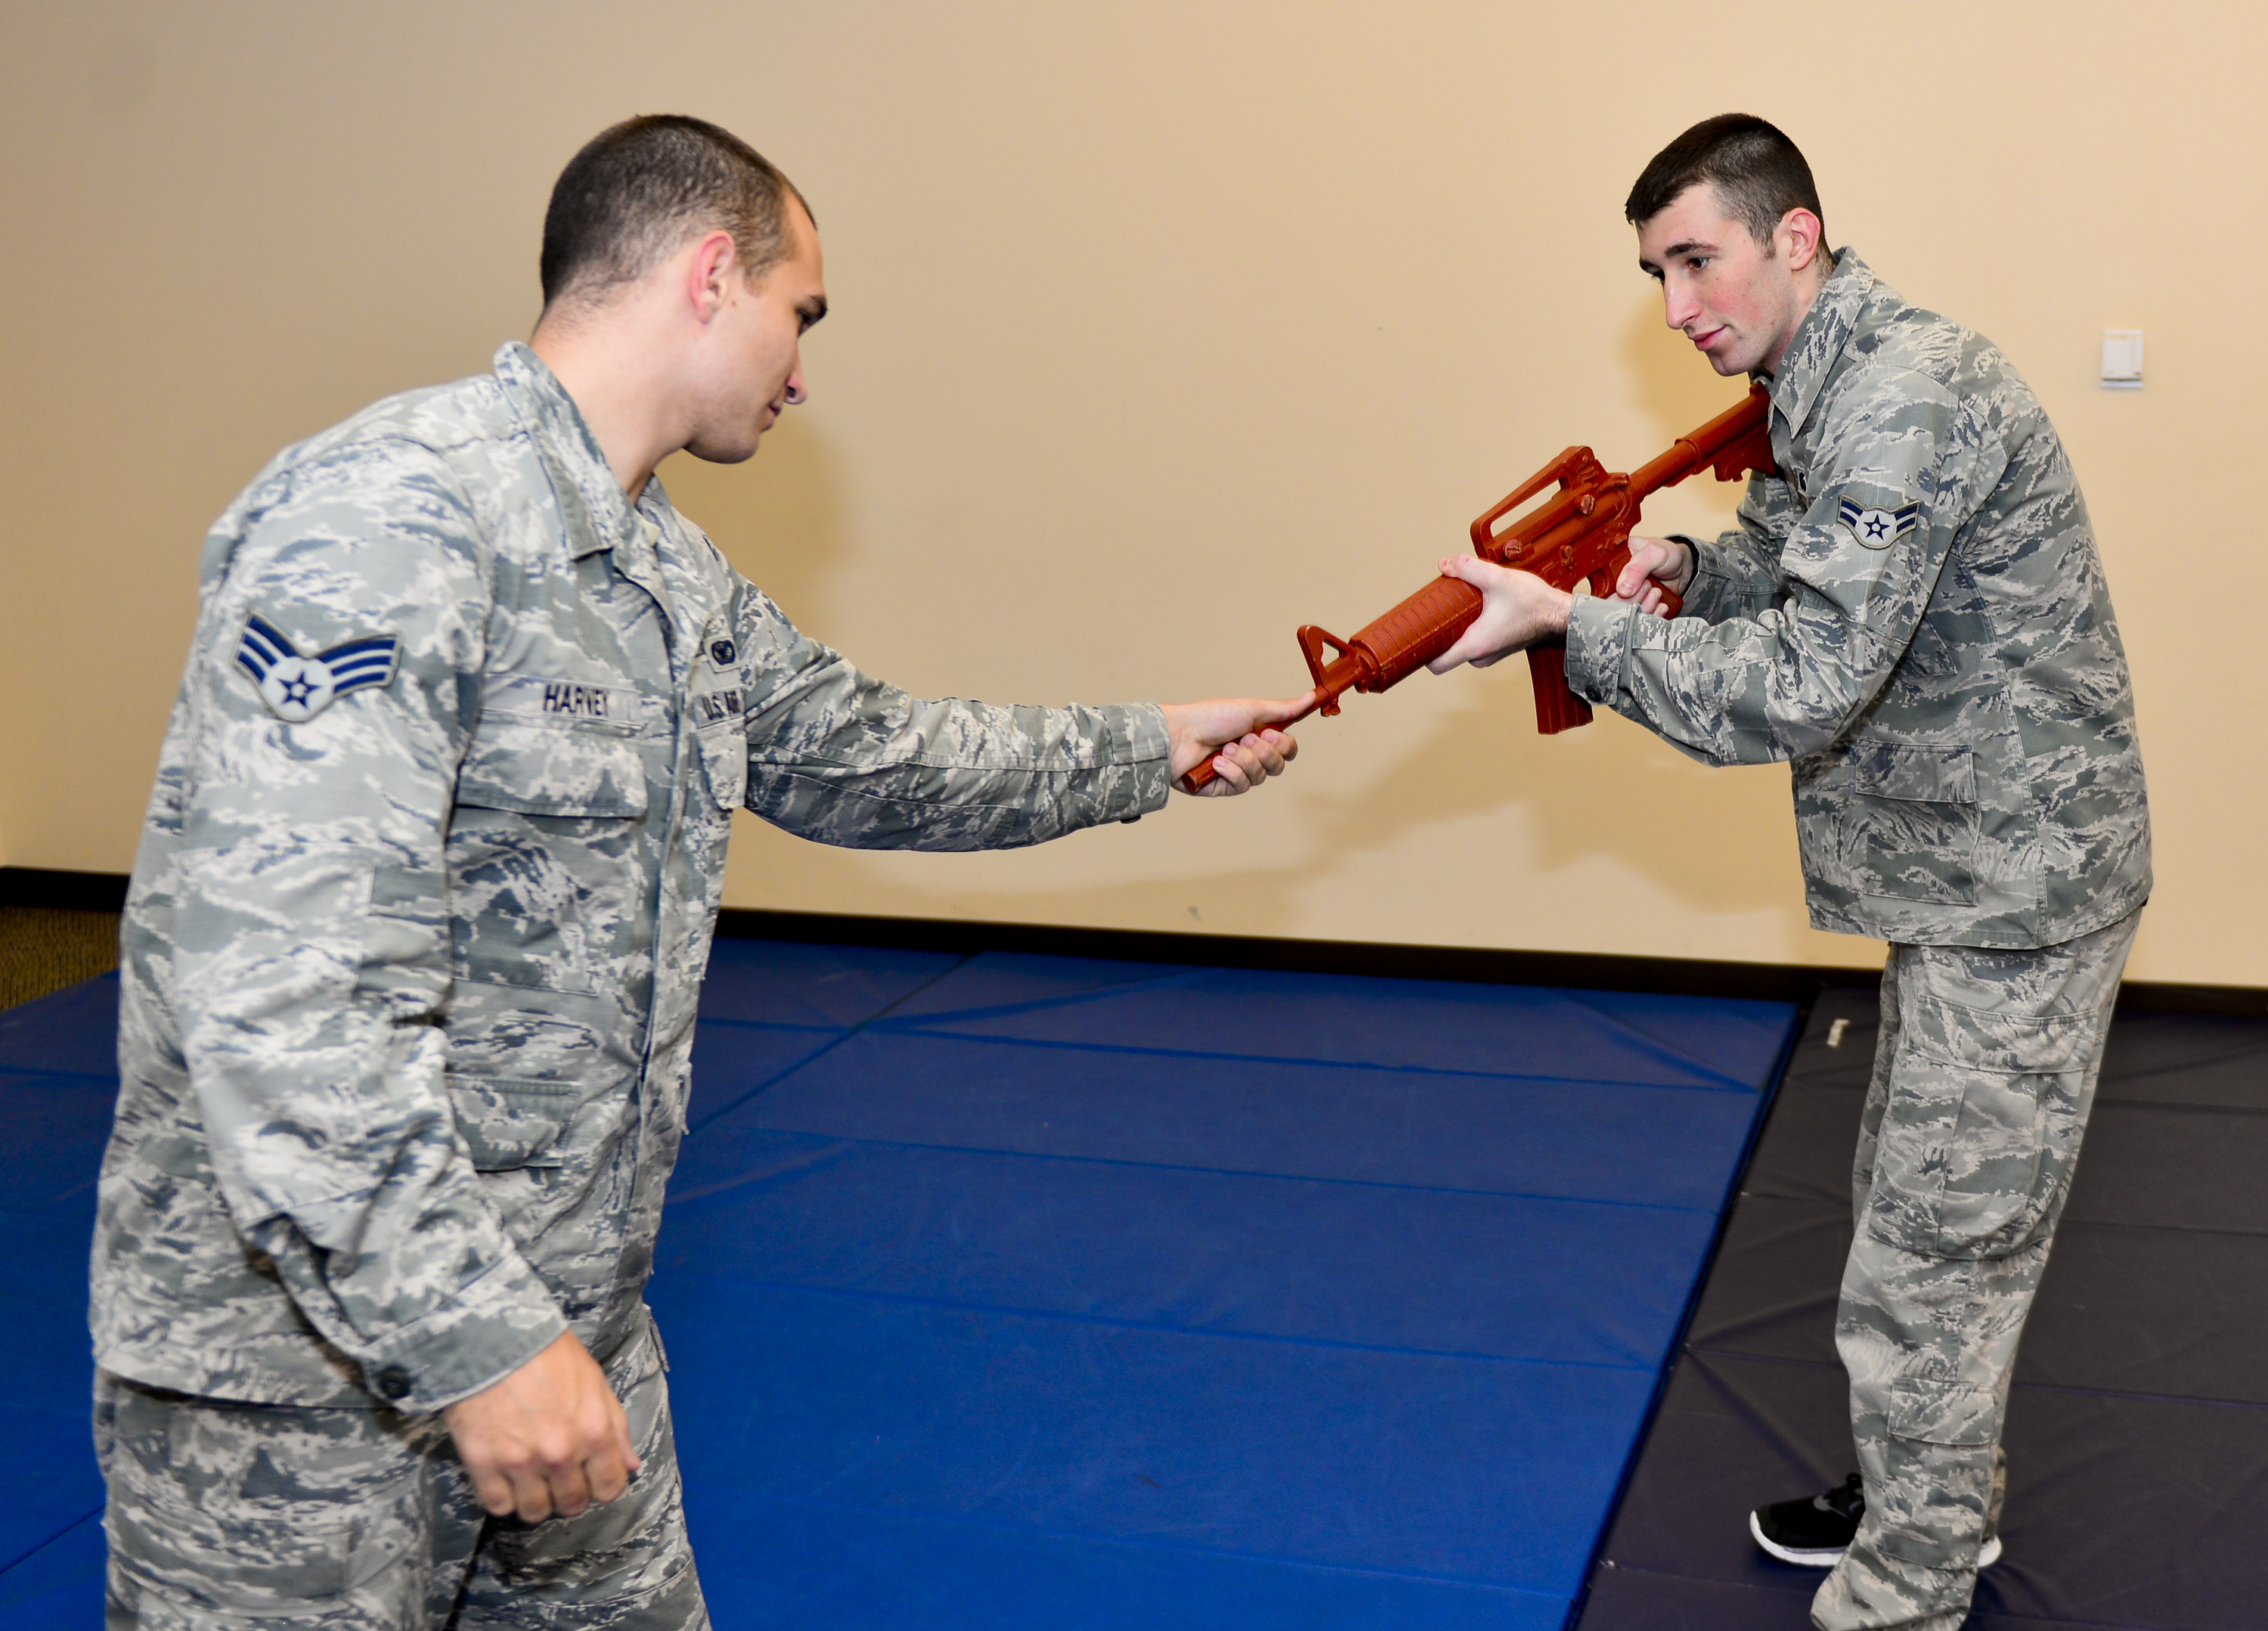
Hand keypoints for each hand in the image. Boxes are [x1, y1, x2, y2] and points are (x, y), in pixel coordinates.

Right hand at [442, 1330, 639, 1522]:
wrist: (490, 1338)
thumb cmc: (547, 1353)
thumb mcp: (595, 1381)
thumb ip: (616, 1427)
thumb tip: (630, 1466)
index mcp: (594, 1432)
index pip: (609, 1488)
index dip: (602, 1485)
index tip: (591, 1477)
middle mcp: (561, 1454)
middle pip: (572, 1504)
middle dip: (570, 1494)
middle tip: (559, 1477)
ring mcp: (521, 1462)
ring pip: (535, 1512)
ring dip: (537, 1501)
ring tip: (532, 1480)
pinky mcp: (483, 1465)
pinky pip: (499, 1506)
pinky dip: (504, 1498)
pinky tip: (506, 1478)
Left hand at [1161, 692, 1314, 794]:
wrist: (1179, 736)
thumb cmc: (1210, 717)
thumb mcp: (1251, 708)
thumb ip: (1283, 708)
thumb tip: (1310, 697)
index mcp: (1259, 735)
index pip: (1288, 749)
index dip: (1283, 744)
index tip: (1268, 732)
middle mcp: (1250, 754)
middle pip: (1278, 765)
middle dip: (1262, 752)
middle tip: (1244, 739)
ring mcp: (1237, 772)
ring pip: (1260, 776)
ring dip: (1243, 760)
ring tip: (1224, 749)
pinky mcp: (1223, 787)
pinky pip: (1241, 785)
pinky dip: (1230, 772)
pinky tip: (1215, 763)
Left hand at [1426, 557, 1572, 673]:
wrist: (1559, 614)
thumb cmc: (1533, 603)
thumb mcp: (1498, 578)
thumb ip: (1468, 568)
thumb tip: (1445, 564)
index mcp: (1475, 645)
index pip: (1436, 664)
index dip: (1422, 652)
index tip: (1416, 635)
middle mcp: (1481, 656)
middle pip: (1445, 652)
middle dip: (1438, 632)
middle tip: (1436, 610)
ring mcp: (1489, 655)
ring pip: (1460, 645)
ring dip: (1455, 628)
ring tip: (1455, 606)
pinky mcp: (1497, 648)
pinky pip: (1473, 642)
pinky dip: (1468, 628)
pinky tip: (1471, 609)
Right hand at [1612, 536, 1692, 616]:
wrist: (1682, 569)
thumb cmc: (1666, 554)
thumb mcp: (1653, 552)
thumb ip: (1637, 568)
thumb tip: (1622, 589)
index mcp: (1609, 562)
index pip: (1598, 584)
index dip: (1611, 592)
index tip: (1626, 591)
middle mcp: (1611, 582)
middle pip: (1609, 603)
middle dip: (1630, 600)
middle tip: (1648, 587)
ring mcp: (1622, 598)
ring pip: (1623, 615)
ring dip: (1643, 608)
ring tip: (1656, 592)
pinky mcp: (1634, 610)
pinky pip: (1636, 621)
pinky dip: (1650, 616)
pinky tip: (1660, 606)